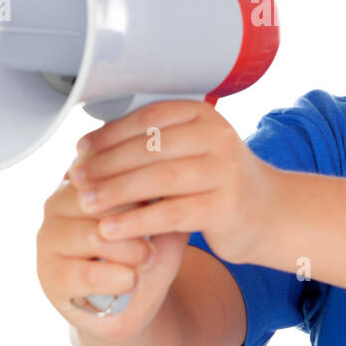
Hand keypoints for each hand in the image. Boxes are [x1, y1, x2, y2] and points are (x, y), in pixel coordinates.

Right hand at [36, 168, 190, 344]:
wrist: (133, 302)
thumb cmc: (149, 254)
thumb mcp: (165, 224)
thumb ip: (165, 202)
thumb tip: (172, 183)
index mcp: (85, 178)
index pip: (111, 170)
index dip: (144, 188)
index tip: (169, 201)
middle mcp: (58, 202)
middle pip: (100, 200)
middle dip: (135, 220)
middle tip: (158, 235)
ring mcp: (49, 238)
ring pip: (93, 236)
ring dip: (128, 251)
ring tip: (147, 259)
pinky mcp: (49, 275)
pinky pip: (82, 273)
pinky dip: (112, 278)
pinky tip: (130, 279)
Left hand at [68, 99, 280, 264]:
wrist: (270, 214)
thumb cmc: (219, 182)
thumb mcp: (192, 151)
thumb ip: (155, 144)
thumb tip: (91, 146)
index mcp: (204, 116)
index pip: (149, 118)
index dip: (110, 133)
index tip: (80, 150)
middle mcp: (219, 137)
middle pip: (150, 147)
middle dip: (107, 164)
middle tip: (76, 179)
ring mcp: (226, 172)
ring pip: (159, 179)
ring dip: (116, 191)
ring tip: (85, 203)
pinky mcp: (227, 207)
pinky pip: (171, 213)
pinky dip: (136, 221)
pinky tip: (110, 229)